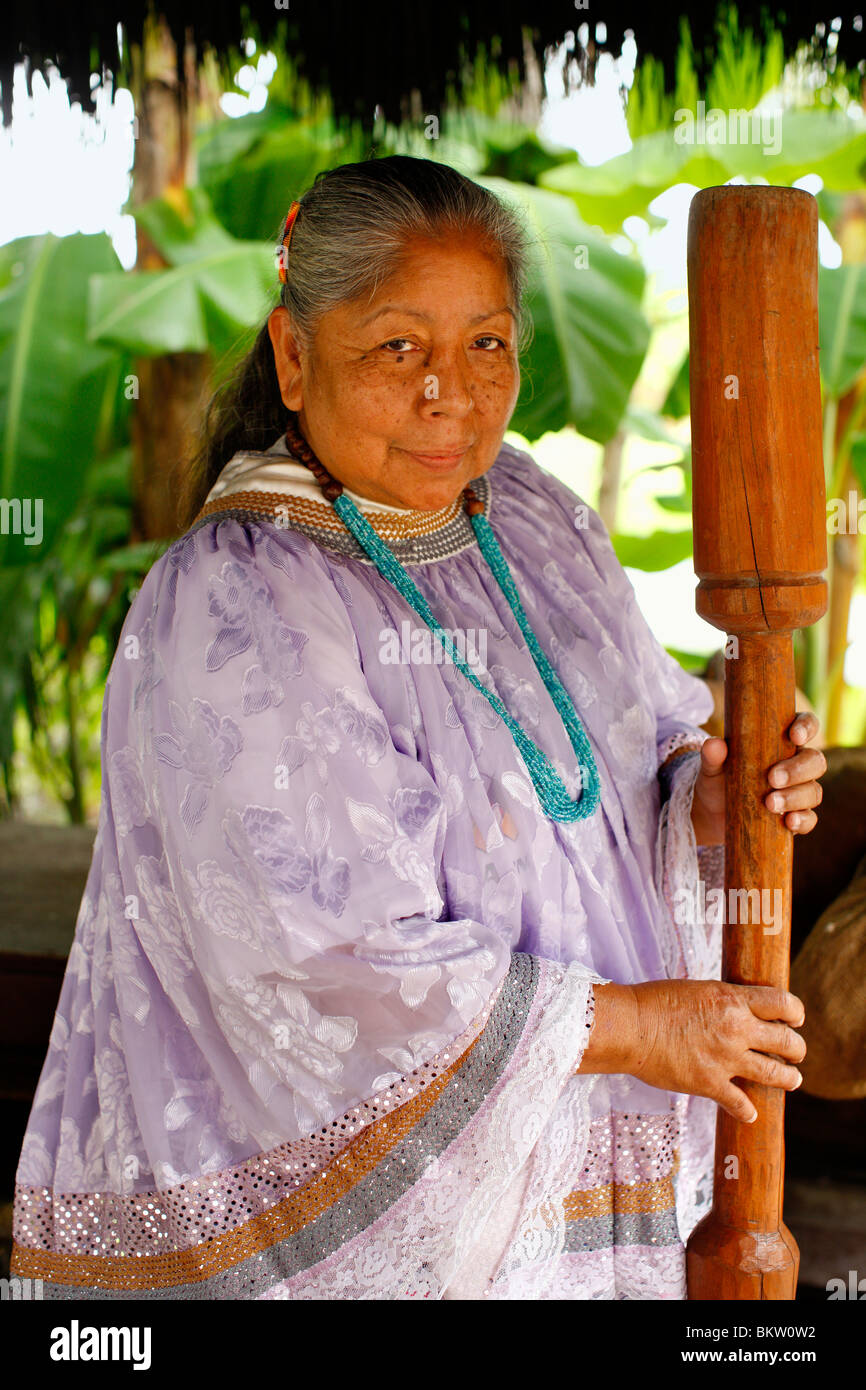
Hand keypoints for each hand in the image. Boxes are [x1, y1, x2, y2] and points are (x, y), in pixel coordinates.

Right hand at [581, 979, 806, 1122]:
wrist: (630, 1027)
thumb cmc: (656, 1002)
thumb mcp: (699, 990)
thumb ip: (724, 1002)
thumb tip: (737, 1010)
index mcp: (733, 1000)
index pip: (783, 1003)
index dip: (795, 1012)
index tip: (794, 1019)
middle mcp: (737, 1028)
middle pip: (787, 1041)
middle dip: (796, 1048)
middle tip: (794, 1053)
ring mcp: (726, 1058)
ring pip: (775, 1073)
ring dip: (788, 1078)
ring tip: (791, 1080)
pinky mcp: (710, 1083)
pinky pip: (741, 1103)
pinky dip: (747, 1111)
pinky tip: (749, 1114)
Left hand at [690, 711, 825, 845]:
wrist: (712, 813)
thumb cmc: (719, 778)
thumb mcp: (712, 766)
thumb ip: (713, 755)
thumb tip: (714, 744)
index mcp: (782, 740)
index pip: (806, 724)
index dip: (807, 727)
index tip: (795, 736)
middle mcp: (797, 764)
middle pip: (815, 761)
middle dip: (797, 769)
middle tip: (773, 778)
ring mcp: (799, 791)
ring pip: (813, 791)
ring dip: (795, 797)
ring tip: (770, 804)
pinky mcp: (796, 816)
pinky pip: (810, 818)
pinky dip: (802, 820)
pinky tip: (789, 822)